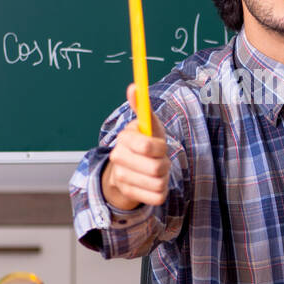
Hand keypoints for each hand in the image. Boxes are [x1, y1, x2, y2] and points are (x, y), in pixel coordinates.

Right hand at [101, 84, 169, 209]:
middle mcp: (119, 158)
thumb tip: (134, 86)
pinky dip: (161, 192)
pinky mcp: (130, 194)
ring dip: (163, 178)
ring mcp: (122, 178)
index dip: (160, 148)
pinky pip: (157, 197)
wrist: (128, 171)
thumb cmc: (144, 144)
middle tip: (160, 161)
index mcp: (124, 139)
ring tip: (156, 172)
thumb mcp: (147, 125)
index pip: (148, 146)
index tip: (159, 147)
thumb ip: (142, 107)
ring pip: (159, 183)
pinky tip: (153, 184)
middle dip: (165, 164)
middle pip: (157, 168)